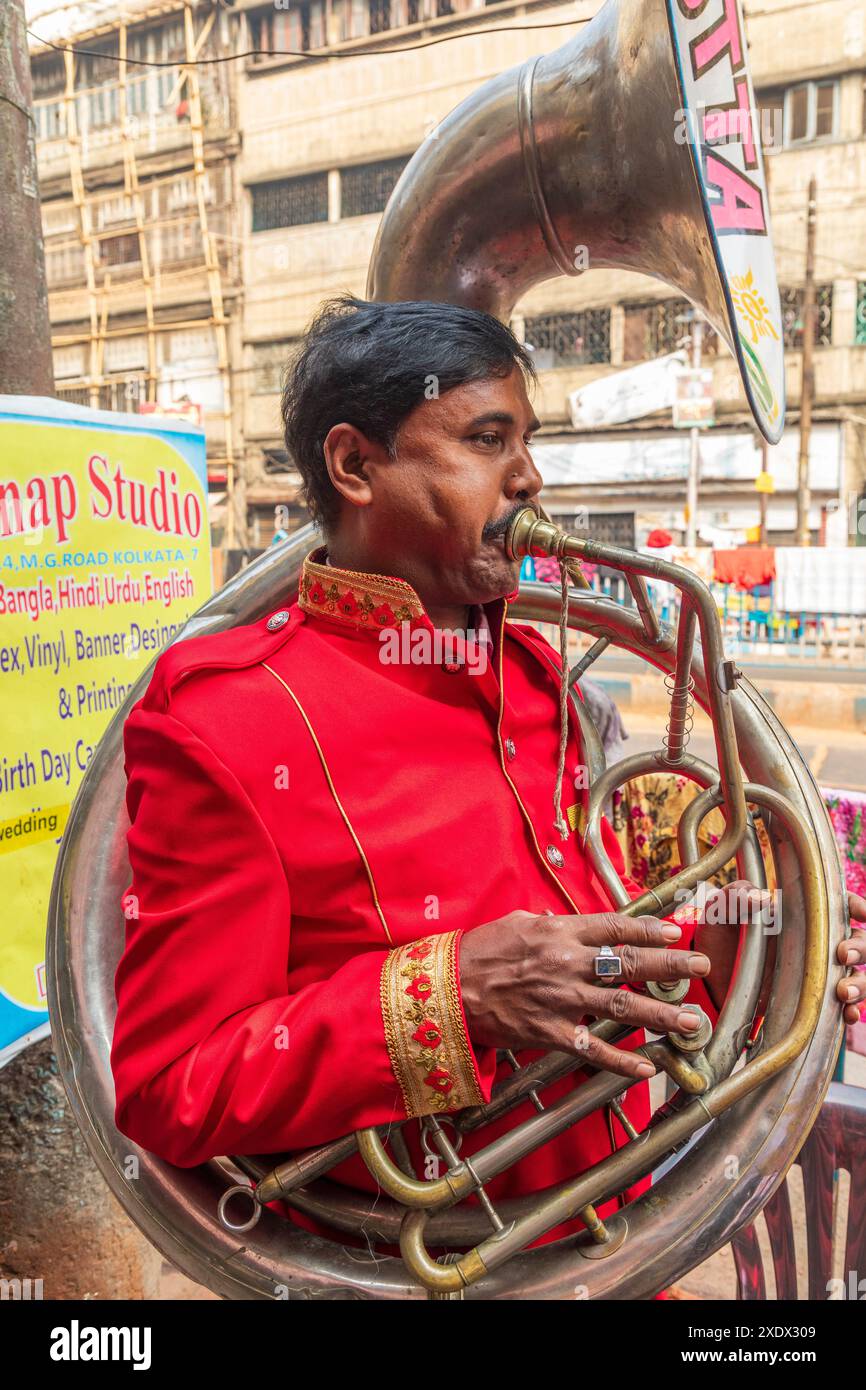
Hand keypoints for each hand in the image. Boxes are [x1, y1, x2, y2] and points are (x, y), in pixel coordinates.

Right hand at [459, 909, 710, 1080]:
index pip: (616, 927)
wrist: (447, 990)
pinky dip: (621, 1061)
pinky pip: (593, 1049)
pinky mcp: (550, 1032)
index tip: (677, 931)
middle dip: (671, 964)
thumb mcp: (516, 924)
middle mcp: (567, 963)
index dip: (650, 929)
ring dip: (661, 1014)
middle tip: (701, 966)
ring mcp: (562, 1000)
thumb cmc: (479, 953)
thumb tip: (566, 920)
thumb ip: (548, 924)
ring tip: (691, 1020)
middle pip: (630, 963)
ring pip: (622, 1006)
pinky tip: (646, 1067)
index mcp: (560, 932)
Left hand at [690, 881, 865, 1024]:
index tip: (860, 912)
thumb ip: (738, 896)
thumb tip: (762, 898)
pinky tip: (847, 1014)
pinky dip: (851, 1010)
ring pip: (855, 975)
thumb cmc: (719, 934)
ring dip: (859, 983)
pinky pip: (841, 1006)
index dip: (856, 906)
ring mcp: (814, 972)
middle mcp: (814, 942)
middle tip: (842, 955)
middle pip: (858, 942)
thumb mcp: (721, 909)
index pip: (839, 905)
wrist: (706, 975)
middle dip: (860, 948)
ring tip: (842, 991)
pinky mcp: (809, 999)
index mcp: (799, 913)